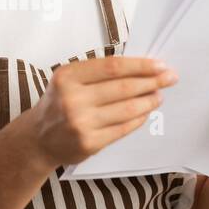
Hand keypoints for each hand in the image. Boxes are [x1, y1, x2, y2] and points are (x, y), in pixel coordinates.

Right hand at [28, 56, 178, 167]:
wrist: (38, 139)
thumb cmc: (59, 103)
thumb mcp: (68, 80)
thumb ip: (98, 73)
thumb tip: (141, 68)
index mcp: (67, 76)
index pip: (113, 67)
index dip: (140, 65)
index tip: (160, 64)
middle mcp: (72, 99)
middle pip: (123, 87)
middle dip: (152, 82)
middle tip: (170, 78)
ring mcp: (81, 123)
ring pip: (127, 109)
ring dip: (148, 101)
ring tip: (159, 96)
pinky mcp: (90, 143)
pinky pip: (123, 129)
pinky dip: (138, 119)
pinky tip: (146, 112)